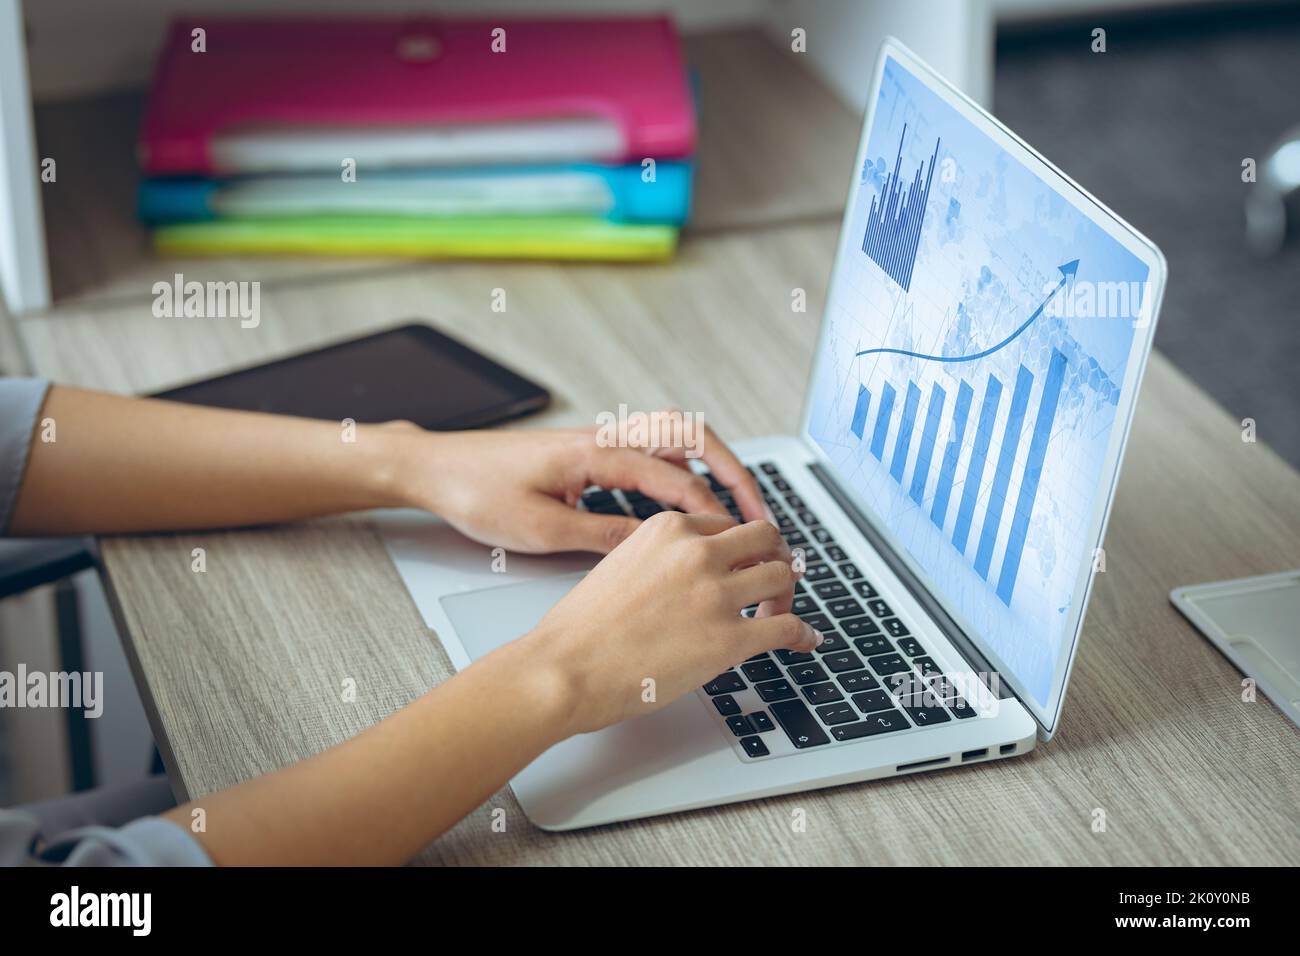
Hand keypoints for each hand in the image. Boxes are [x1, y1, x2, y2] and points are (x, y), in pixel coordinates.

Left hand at [395, 418, 767, 553]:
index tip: (742, 539)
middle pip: (692, 436)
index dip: (715, 511)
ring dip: (714, 464)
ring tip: (740, 504)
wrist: (436, 467)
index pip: (676, 477)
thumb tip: (655, 546)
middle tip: (761, 510)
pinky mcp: (592, 452)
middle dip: (734, 471)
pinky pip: (654, 448)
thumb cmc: (477, 492)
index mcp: (597, 452)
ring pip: (676, 436)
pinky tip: (690, 501)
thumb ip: (602, 536)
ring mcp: (601, 440)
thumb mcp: (540, 530)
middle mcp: (606, 436)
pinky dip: (685, 467)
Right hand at [514, 512, 818, 736]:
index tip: (749, 561)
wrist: (564, 668)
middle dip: (775, 559)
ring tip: (780, 615)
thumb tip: (692, 576)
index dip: (744, 546)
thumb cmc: (580, 629)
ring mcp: (716, 594)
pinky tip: (805, 641)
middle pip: (766, 538)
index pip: (728, 524)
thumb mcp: (620, 564)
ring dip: (787, 597)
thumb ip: (662, 559)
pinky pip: (787, 628)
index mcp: (668, 528)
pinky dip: (803, 633)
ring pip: (782, 577)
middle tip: (773, 582)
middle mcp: (697, 552)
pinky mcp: (729, 638)